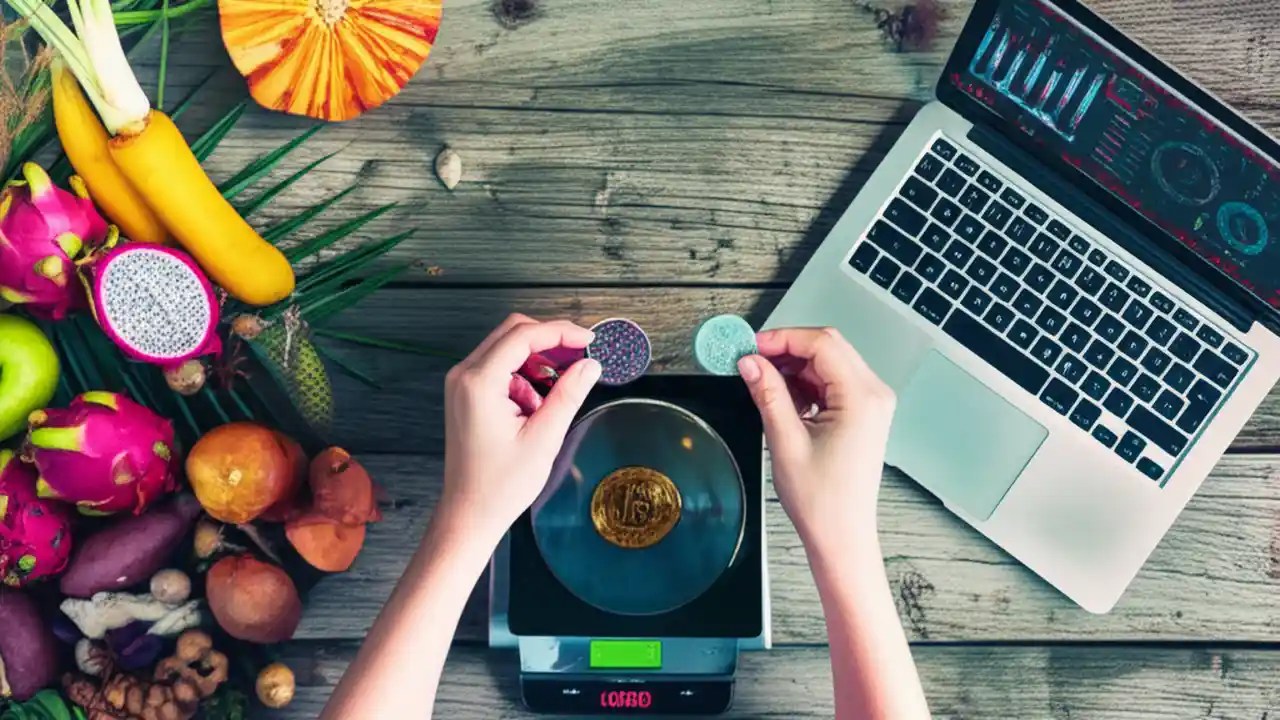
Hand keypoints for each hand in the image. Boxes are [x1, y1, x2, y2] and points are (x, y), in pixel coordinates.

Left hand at [442, 314, 601, 536]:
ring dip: (537, 363)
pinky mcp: (466, 394)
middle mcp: (464, 376)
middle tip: (581, 358)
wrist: (470, 513)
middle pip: (513, 333)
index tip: (589, 340)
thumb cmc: (500, 485)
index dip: (560, 332)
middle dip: (550, 341)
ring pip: (507, 349)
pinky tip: (535, 408)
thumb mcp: (544, 438)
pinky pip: (500, 369)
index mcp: (479, 383)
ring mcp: (462, 384)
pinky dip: (524, 378)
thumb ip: (568, 395)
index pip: (523, 335)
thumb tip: (590, 365)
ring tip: (553, 399)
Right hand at [737, 327, 895, 546]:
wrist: (841, 535)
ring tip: (763, 383)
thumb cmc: (822, 500)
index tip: (751, 347)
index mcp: (862, 399)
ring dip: (794, 367)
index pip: (822, 344)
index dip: (782, 339)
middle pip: (828, 348)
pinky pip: (831, 382)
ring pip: (828, 363)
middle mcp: (873, 395)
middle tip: (751, 359)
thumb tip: (750, 362)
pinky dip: (805, 383)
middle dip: (786, 349)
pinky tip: (784, 398)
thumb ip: (767, 394)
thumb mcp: (785, 442)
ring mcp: (870, 404)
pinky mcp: (862, 413)